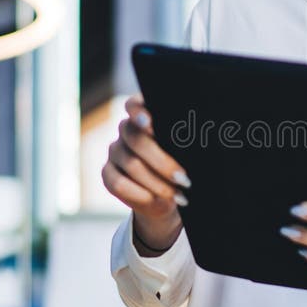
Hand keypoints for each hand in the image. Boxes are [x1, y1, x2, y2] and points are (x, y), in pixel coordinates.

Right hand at [101, 95, 190, 252]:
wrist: (171, 195)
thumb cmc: (185, 165)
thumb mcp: (189, 151)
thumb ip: (186, 140)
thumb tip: (199, 138)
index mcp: (146, 115)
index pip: (134, 104)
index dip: (140, 112)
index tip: (152, 125)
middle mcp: (126, 129)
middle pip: (136, 138)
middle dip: (162, 161)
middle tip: (184, 178)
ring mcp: (115, 150)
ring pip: (132, 164)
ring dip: (158, 182)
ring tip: (179, 194)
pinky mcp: (108, 173)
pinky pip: (119, 184)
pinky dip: (142, 194)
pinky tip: (159, 201)